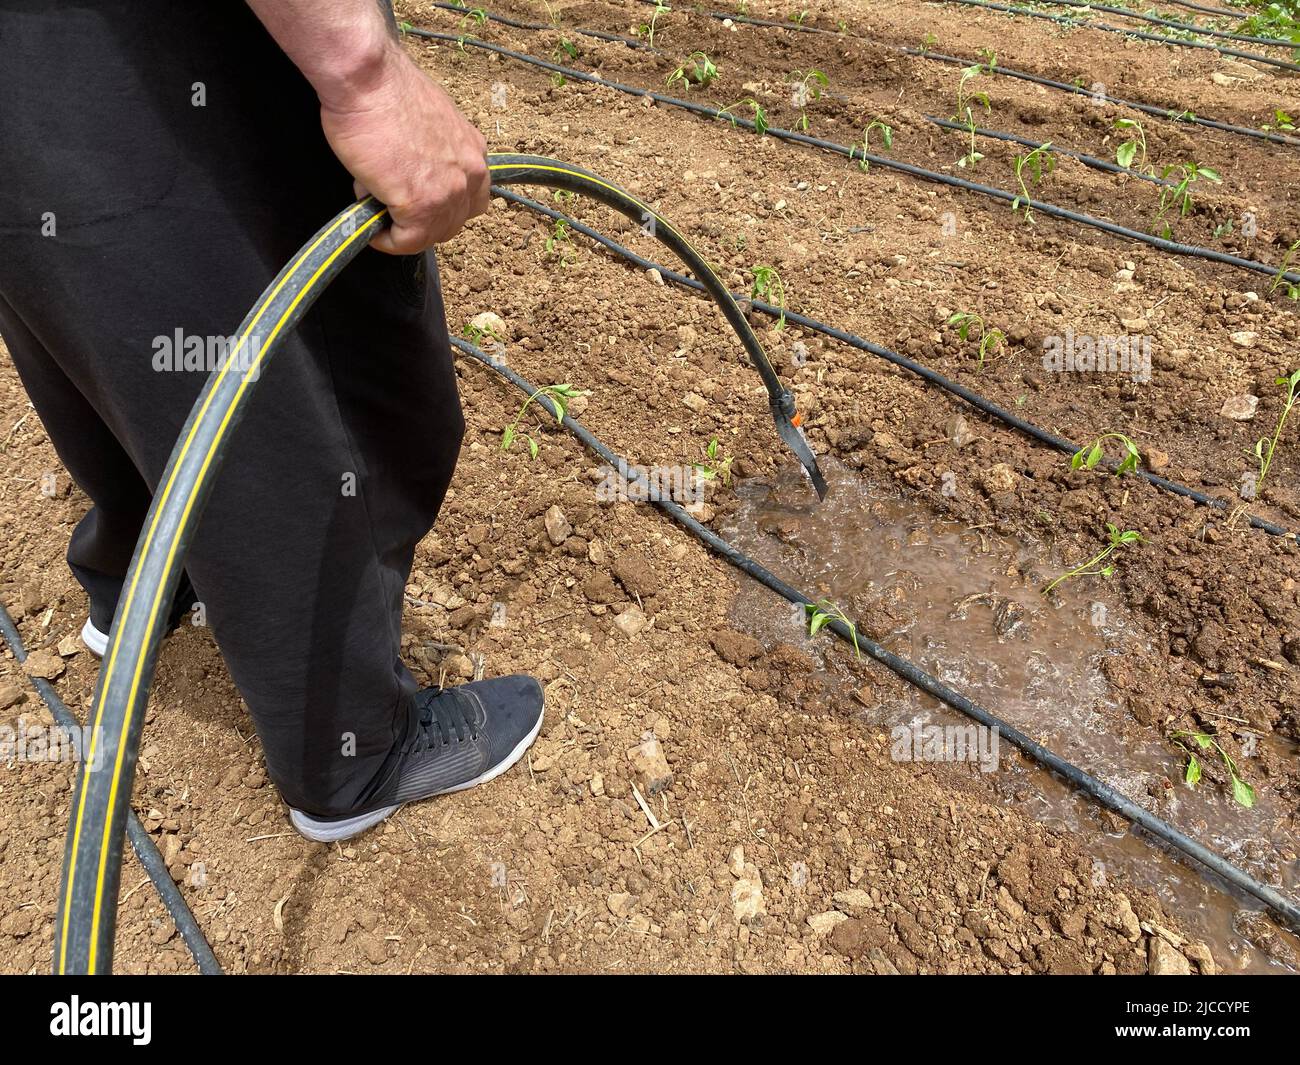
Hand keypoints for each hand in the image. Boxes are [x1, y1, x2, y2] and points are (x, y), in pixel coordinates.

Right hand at [320, 50, 489, 252]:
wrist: (368, 80)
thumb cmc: (384, 91)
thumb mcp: (428, 122)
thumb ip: (432, 153)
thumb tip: (411, 174)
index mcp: (473, 152)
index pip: (471, 200)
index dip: (441, 209)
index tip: (415, 207)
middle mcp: (470, 174)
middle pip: (452, 223)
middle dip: (422, 224)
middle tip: (392, 212)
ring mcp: (448, 192)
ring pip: (430, 235)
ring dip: (401, 230)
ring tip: (375, 210)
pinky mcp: (421, 206)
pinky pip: (406, 242)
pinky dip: (386, 240)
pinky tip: (371, 228)